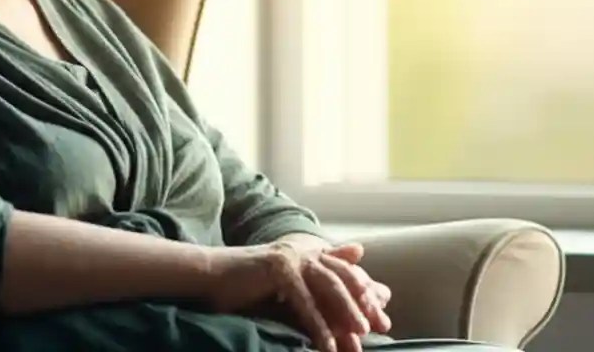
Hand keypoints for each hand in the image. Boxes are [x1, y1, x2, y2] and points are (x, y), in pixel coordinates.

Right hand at [207, 241, 389, 351]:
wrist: (211, 278)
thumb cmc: (247, 286)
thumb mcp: (290, 285)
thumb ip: (320, 277)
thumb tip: (360, 253)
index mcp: (310, 253)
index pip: (347, 273)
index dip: (366, 294)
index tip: (382, 318)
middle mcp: (305, 251)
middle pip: (344, 278)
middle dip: (364, 305)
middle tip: (379, 329)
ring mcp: (292, 257)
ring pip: (329, 288)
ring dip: (346, 315)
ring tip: (359, 338)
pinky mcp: (278, 268)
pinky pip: (304, 301)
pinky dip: (318, 325)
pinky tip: (326, 345)